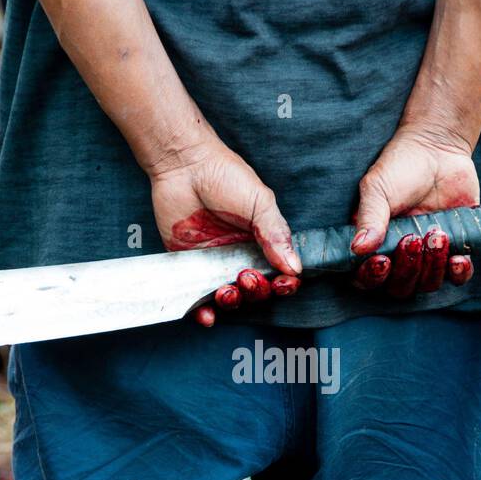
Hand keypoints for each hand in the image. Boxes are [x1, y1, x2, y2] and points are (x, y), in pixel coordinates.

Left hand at [148, 134, 301, 324]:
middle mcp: (239, 256)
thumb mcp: (259, 202)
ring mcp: (213, 263)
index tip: (282, 283)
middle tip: (247, 276)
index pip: (279, 273)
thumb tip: (295, 267)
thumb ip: (277, 234)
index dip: (283, 285)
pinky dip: (202, 312)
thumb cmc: (225, 175)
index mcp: (261, 242)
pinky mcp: (188, 265)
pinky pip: (196, 297)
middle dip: (256, 291)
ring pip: (229, 298)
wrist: (184, 165)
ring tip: (227, 289)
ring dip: (232, 302)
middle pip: (256, 290)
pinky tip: (206, 315)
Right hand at [351, 127, 478, 296]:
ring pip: (428, 284)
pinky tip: (459, 258)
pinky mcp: (457, 249)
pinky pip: (458, 276)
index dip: (372, 277)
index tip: (382, 260)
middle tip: (412, 239)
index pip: (366, 278)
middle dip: (407, 269)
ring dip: (432, 267)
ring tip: (436, 234)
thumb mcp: (377, 188)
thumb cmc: (400, 167)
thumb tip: (357, 249)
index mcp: (374, 246)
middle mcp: (400, 257)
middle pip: (399, 287)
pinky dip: (458, 273)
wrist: (438, 148)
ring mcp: (429, 256)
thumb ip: (368, 218)